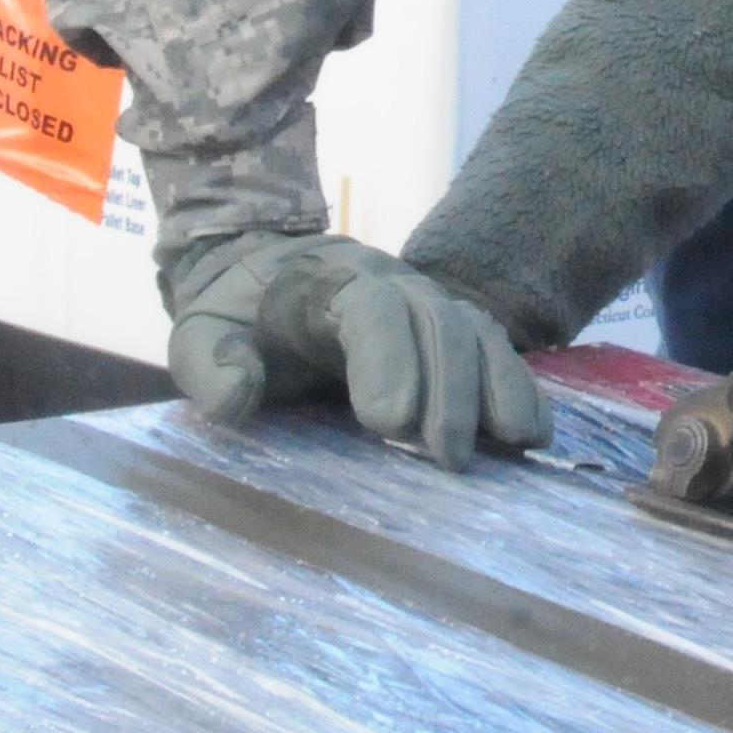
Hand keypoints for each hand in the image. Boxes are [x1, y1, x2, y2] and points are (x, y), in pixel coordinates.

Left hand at [165, 232, 549, 470]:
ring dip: (497, 386)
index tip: (388, 422)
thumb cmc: (234, 316)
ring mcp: (426, 302)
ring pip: (476, 330)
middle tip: (448, 457)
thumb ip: (208, 366)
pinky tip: (533, 432)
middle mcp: (391, 282)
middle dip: (449, 388)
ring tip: (512, 444)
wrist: (261, 274)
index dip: (388, 358)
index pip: (371, 308)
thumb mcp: (199, 335)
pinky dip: (517, 385)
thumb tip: (237, 400)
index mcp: (328, 282)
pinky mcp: (449, 330)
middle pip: (437, 319)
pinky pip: (493, 348)